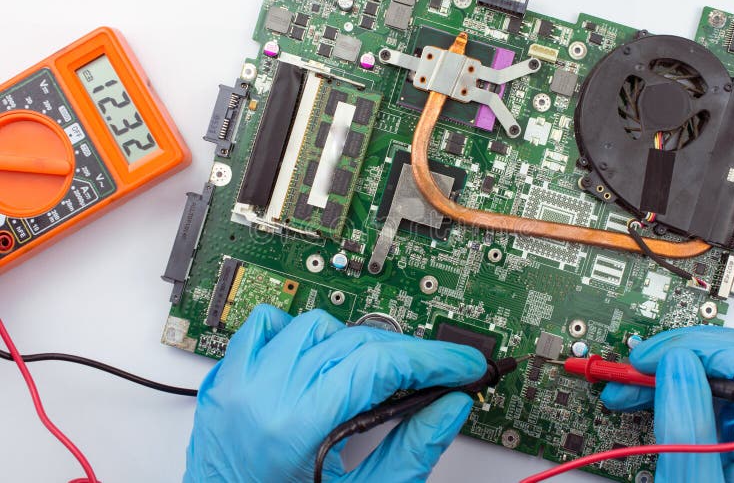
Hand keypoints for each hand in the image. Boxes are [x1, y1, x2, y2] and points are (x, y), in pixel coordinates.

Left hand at [184, 305, 486, 482]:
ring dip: (355, 342)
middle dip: (408, 354)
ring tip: (374, 374)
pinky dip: (299, 331)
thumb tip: (450, 407)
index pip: (378, 365)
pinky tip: (318, 356)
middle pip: (356, 342)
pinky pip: (266, 324)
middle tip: (439, 372)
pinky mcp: (227, 377)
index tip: (461, 364)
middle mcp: (261, 396)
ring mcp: (239, 382)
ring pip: (316, 325)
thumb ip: (410, 453)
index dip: (431, 360)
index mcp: (292, 429)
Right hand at [600, 326, 733, 482]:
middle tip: (639, 367)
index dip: (698, 349)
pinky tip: (650, 398)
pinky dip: (682, 389)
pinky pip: (722, 397)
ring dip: (679, 369)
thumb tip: (674, 366)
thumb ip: (685, 430)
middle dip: (686, 353)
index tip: (647, 360)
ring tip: (632, 386)